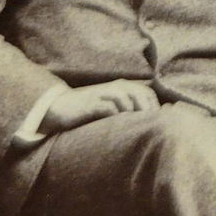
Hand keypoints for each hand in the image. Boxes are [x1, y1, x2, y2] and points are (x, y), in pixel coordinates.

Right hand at [41, 80, 159, 134]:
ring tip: (134, 129)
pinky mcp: (91, 104)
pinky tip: (118, 127)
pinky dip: (116, 116)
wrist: (60, 107)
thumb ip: (131, 110)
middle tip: (147, 129)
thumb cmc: (90, 110)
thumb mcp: (112, 108)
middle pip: (140, 95)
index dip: (154, 109)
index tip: (156, 125)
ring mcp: (103, 94)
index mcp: (123, 86)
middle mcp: (116, 87)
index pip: (148, 94)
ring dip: (133, 113)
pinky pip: (108, 108)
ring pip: (126, 99)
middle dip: (147, 112)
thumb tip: (152, 121)